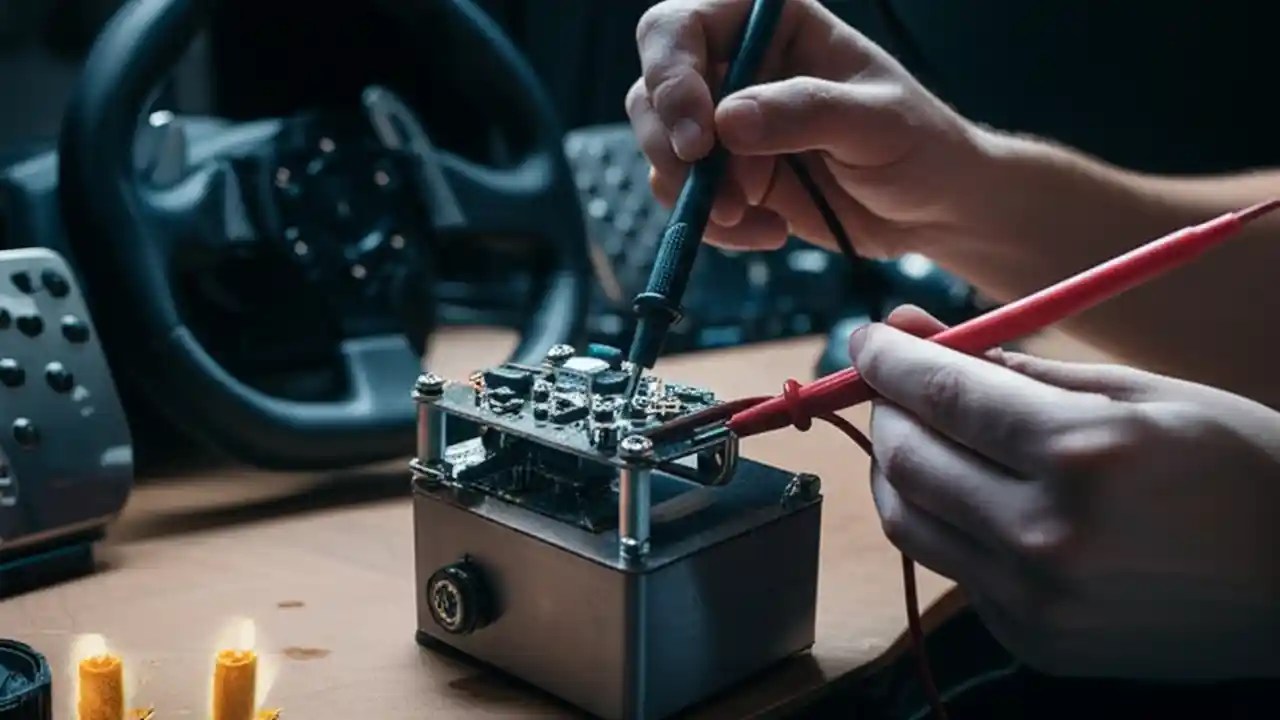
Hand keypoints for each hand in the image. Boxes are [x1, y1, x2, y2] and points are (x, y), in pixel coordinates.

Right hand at [627, 0, 995, 256]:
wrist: (932, 210)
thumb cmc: (919, 146)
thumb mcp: (875, 123)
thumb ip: (806, 113)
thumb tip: (728, 121)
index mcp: (772, 24)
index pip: (684, 25)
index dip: (672, 72)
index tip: (698, 133)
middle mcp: (738, 66)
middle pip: (653, 87)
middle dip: (670, 143)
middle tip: (712, 188)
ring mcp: (727, 124)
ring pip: (660, 146)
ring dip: (690, 190)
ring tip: (747, 214)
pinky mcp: (727, 176)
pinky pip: (686, 197)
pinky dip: (713, 224)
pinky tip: (770, 231)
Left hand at [852, 306, 1279, 679]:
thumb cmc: (1232, 462)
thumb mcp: (1132, 391)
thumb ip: (1006, 363)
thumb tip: (906, 329)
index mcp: (1084, 454)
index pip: (940, 395)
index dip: (886, 359)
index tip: (865, 337)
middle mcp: (1049, 535)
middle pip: (907, 460)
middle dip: (887, 409)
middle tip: (897, 384)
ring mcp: (1037, 601)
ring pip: (909, 520)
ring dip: (899, 467)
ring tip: (926, 435)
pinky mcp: (1034, 642)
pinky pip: (953, 567)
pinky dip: (945, 521)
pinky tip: (979, 497)